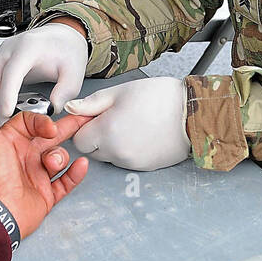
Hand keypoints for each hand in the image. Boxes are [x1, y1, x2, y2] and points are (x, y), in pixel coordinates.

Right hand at [0, 21, 89, 122]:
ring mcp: (1, 54)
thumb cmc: (66, 52)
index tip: (7, 112)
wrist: (61, 39)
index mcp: (29, 48)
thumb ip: (65, 92)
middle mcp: (10, 49)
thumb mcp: (74, 73)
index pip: (12, 72)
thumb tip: (52, 109)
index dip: (7, 93)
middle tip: (2, 124)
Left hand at [0, 79, 89, 238]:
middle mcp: (23, 158)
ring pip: (58, 158)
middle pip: (51, 137)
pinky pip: (66, 181)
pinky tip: (82, 165)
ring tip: (53, 164)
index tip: (49, 128)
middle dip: (68, 127)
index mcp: (9, 143)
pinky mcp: (46, 195)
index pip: (31, 123)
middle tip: (84, 117)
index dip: (42, 122)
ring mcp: (35, 176)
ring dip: (61, 157)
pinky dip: (75, 174)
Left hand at [65, 77, 189, 171]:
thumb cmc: (159, 98)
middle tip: (115, 118)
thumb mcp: (120, 92)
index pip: (78, 140)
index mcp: (106, 131)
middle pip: (92, 151)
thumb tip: (69, 109)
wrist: (192, 113)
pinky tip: (141, 134)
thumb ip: (91, 103)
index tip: (96, 115)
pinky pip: (124, 161)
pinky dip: (127, 150)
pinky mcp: (143, 168)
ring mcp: (130, 163)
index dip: (85, 126)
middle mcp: (116, 152)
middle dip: (97, 136)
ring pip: (108, 157)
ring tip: (131, 124)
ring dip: (112, 144)